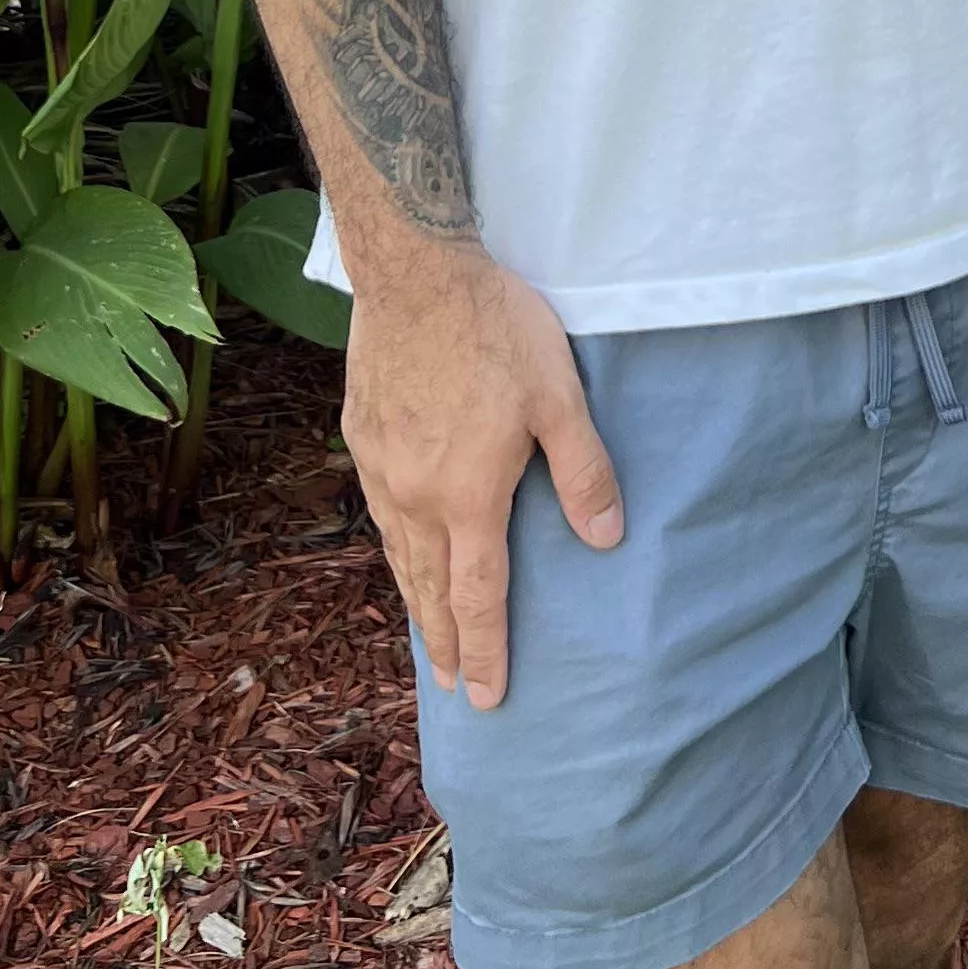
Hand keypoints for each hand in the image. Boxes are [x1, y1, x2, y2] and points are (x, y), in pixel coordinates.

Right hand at [342, 245, 624, 710]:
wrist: (414, 271)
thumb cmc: (494, 329)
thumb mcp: (559, 396)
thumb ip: (583, 472)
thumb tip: (606, 540)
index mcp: (467, 495)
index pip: (479, 595)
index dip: (488, 649)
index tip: (489, 697)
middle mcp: (416, 495)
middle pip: (431, 588)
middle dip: (446, 642)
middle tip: (456, 686)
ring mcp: (381, 467)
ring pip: (400, 555)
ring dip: (417, 603)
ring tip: (430, 637)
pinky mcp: (361, 436)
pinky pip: (380, 514)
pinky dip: (395, 550)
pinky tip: (402, 551)